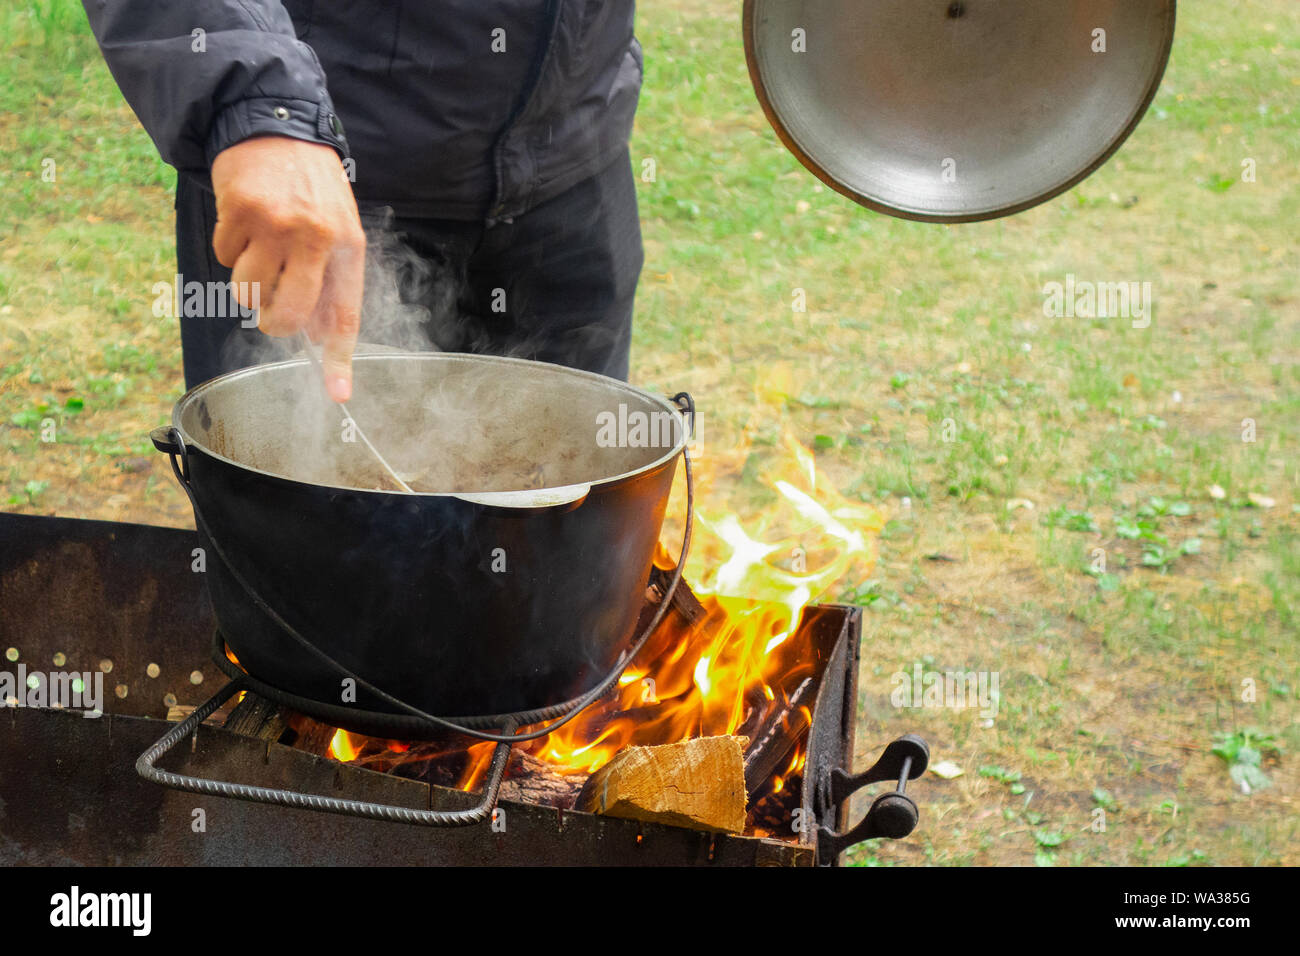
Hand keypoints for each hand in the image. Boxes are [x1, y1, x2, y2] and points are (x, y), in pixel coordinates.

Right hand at [211, 136, 364, 401]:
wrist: (276, 124)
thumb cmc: (309, 185)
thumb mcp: (337, 227)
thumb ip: (330, 280)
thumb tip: (319, 335)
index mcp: (347, 245)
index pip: (346, 313)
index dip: (339, 357)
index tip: (338, 393)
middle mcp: (316, 237)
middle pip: (288, 314)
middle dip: (274, 324)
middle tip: (270, 313)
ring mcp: (276, 225)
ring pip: (248, 291)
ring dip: (247, 283)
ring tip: (259, 251)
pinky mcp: (240, 212)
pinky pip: (223, 257)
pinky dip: (228, 248)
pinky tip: (243, 222)